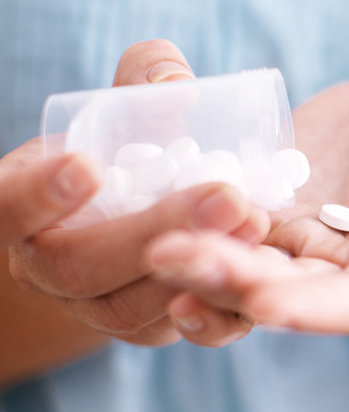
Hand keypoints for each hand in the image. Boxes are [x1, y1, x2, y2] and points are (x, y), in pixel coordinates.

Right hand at [7, 41, 269, 346]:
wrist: (131, 220)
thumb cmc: (120, 150)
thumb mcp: (121, 111)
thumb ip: (142, 84)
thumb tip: (177, 81)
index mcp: (16, 207)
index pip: (4, 208)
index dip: (35, 194)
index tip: (85, 165)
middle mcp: (43, 267)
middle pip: (78, 266)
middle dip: (153, 232)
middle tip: (226, 197)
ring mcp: (90, 308)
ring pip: (129, 307)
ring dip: (195, 266)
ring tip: (254, 221)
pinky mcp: (143, 329)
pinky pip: (175, 330)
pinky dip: (219, 302)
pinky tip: (260, 265)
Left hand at [147, 72, 348, 339]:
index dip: (314, 307)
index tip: (267, 301)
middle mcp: (342, 273)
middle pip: (286, 289)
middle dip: (231, 281)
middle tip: (174, 258)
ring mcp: (297, 241)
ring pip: (244, 261)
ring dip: (199, 259)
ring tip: (155, 244)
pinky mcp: (264, 204)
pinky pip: (222, 216)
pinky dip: (191, 215)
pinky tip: (155, 203)